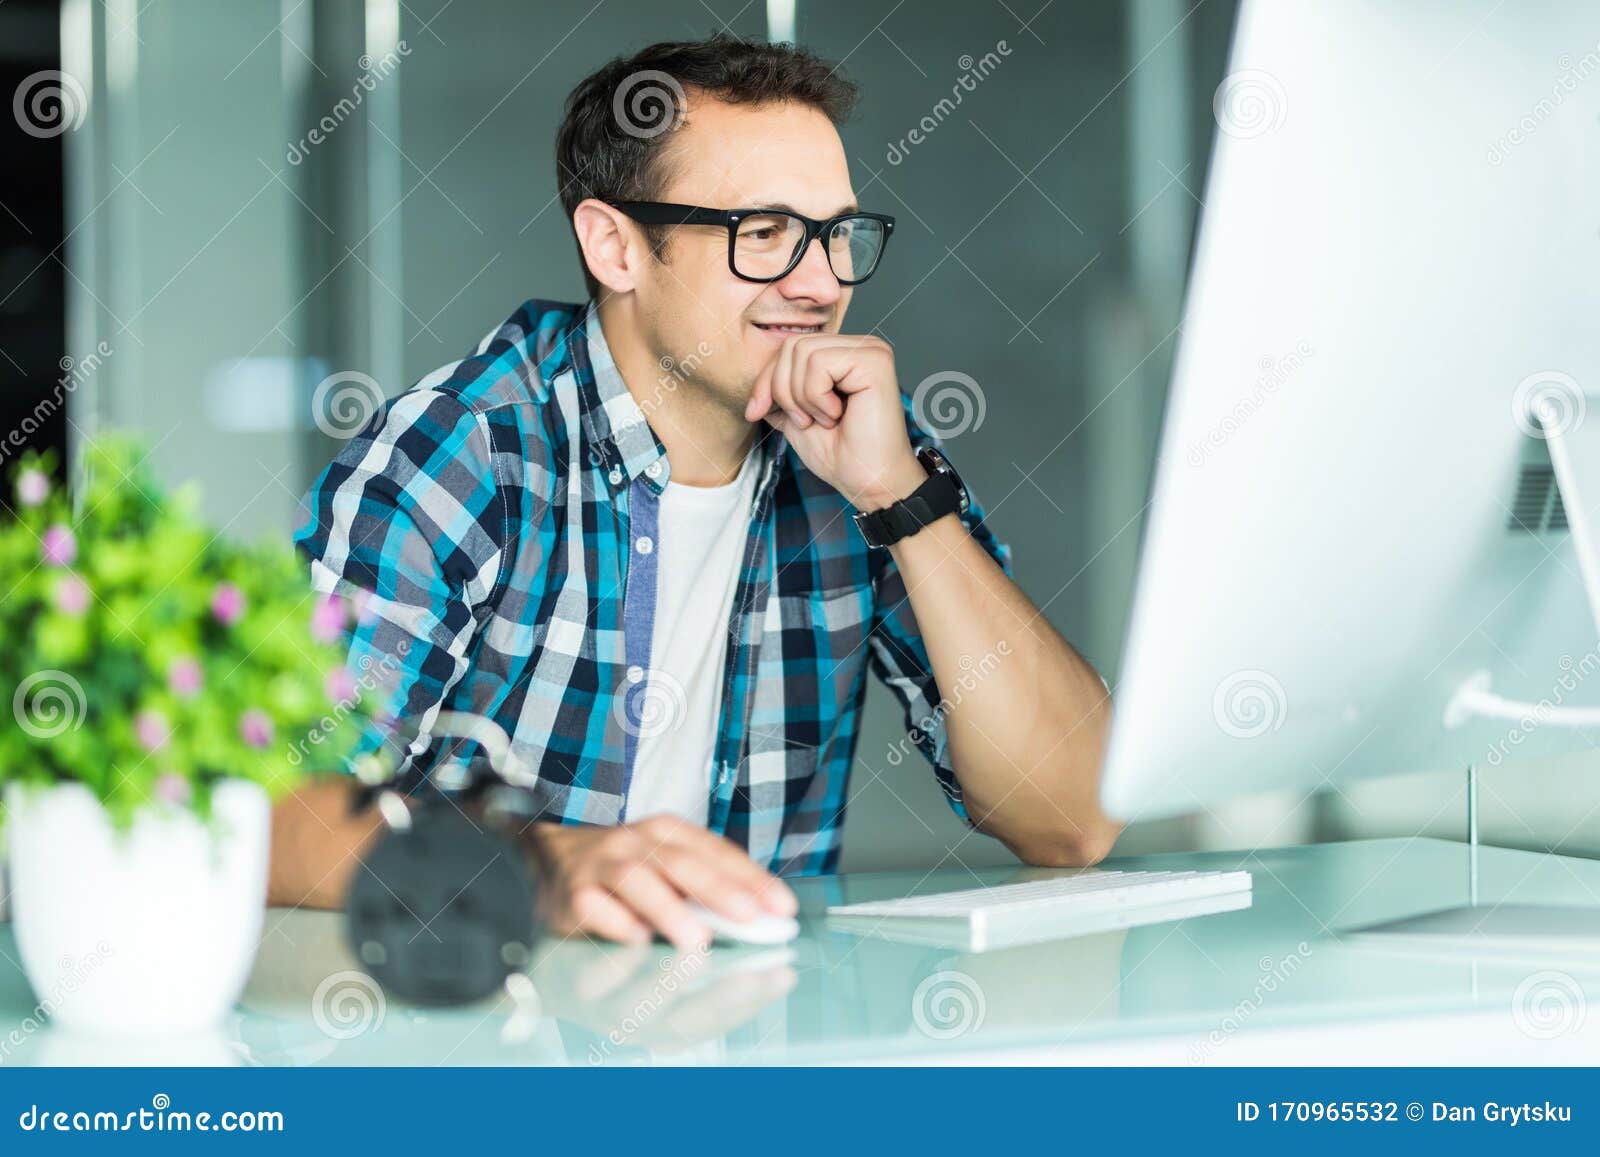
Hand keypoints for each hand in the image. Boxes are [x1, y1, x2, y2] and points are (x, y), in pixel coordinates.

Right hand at [526, 816, 796, 949]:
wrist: (550, 859)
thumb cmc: (626, 872)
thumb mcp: (667, 865)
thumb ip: (709, 888)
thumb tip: (765, 918)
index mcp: (667, 832)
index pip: (716, 851)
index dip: (752, 878)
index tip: (782, 907)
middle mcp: (635, 843)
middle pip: (681, 863)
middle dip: (719, 890)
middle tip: (750, 917)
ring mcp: (601, 866)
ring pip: (637, 881)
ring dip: (669, 910)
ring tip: (698, 939)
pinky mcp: (571, 896)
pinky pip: (594, 908)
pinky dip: (617, 924)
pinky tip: (639, 941)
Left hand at [744, 333, 925, 510]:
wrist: (868, 481)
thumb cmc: (841, 454)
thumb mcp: (794, 416)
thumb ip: (777, 392)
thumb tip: (755, 383)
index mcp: (844, 355)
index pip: (789, 347)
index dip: (766, 380)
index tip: (756, 412)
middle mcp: (861, 346)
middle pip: (792, 345)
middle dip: (782, 390)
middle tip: (805, 422)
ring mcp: (870, 351)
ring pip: (803, 352)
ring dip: (802, 397)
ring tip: (824, 420)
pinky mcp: (874, 361)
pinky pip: (819, 363)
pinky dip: (817, 397)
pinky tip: (837, 415)